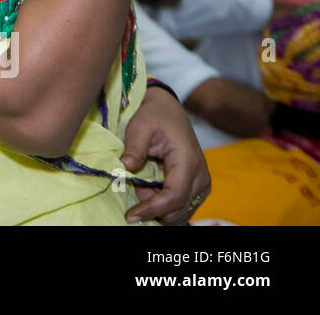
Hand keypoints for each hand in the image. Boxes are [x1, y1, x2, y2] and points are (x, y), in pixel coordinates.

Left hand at [121, 86, 210, 223]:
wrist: (169, 111)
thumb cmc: (154, 116)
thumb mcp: (140, 126)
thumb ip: (134, 148)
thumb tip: (124, 168)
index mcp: (188, 161)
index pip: (174, 196)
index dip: (153, 209)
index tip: (131, 214)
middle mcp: (201, 177)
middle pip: (178, 209)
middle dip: (153, 208)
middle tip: (134, 189)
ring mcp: (201, 184)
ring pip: (181, 212)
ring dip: (158, 207)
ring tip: (142, 185)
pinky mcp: (197, 188)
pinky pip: (181, 207)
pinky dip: (164, 206)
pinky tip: (150, 190)